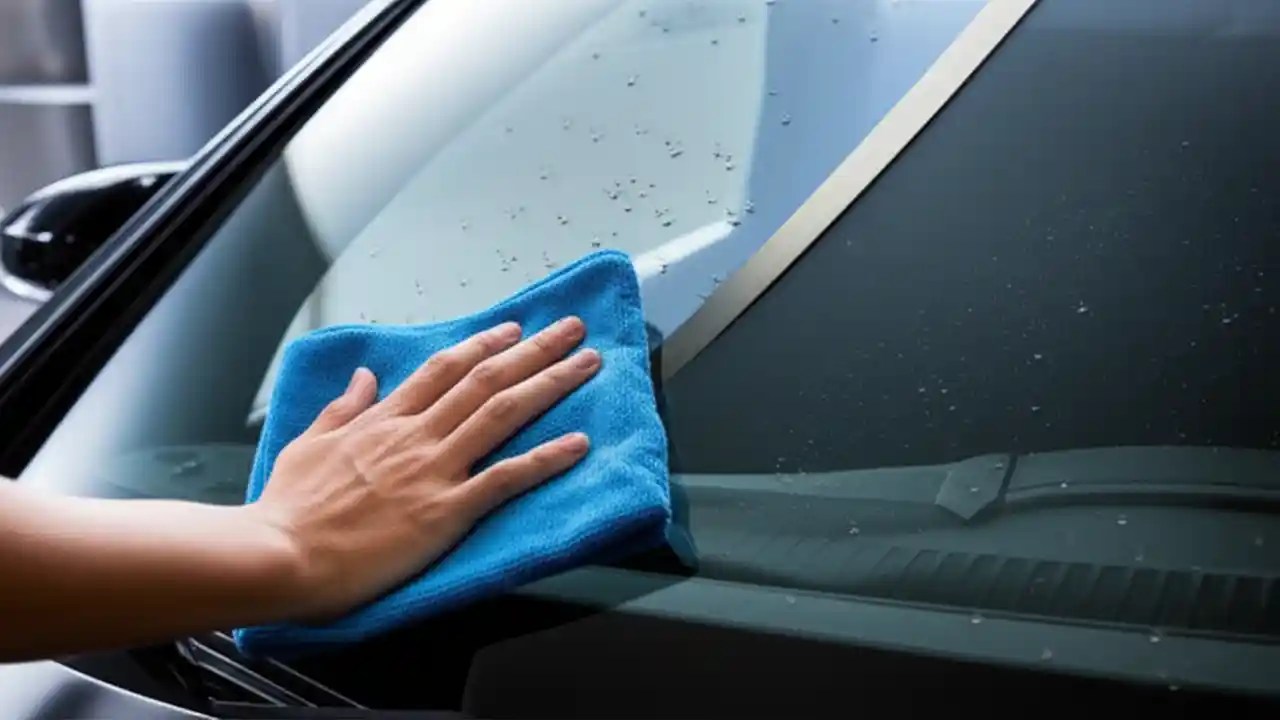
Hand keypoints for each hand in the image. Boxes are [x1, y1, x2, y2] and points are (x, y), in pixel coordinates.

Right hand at [247, 316, 598, 620]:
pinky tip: (579, 444)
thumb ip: (343, 408)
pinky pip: (506, 478)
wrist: (280, 554)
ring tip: (587, 364)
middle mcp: (416, 435)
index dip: (484, 345)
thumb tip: (364, 376)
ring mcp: (433, 469)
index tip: (514, 330)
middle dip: (535, 351)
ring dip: (550, 384)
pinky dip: (546, 458)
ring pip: (503, 413)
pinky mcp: (445, 510)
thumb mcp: (309, 443)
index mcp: (384, 420)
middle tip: (571, 330)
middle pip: (486, 380)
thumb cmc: (289, 508)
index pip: (444, 369)